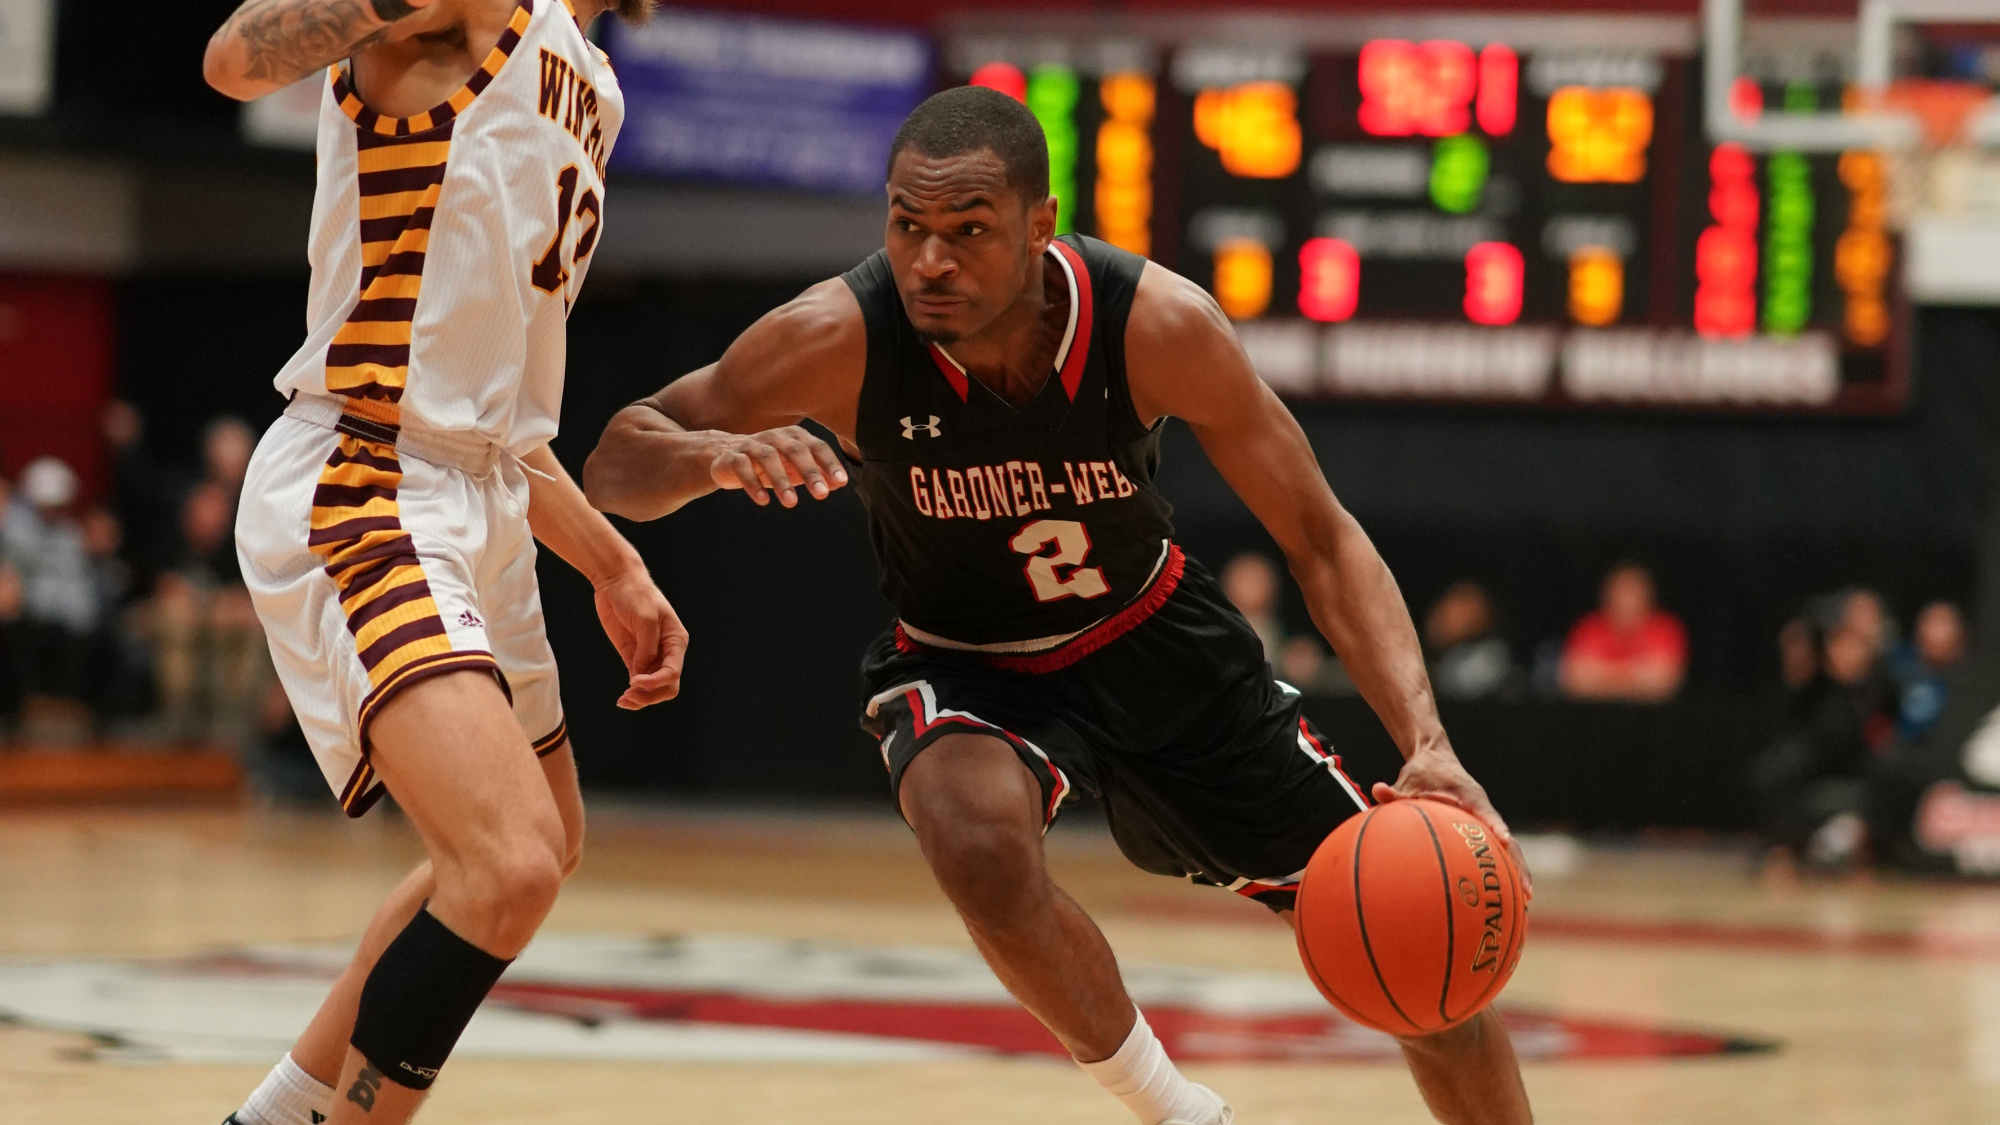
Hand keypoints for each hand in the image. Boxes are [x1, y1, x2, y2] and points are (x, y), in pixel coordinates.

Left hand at [591, 567, 686, 709]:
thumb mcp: (645, 619)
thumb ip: (646, 647)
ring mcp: (649, 654)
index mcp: (676, 641)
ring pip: (652, 687)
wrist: (617, 580)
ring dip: (641, 697)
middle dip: (651, 695)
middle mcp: (666, 651)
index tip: (634, 681)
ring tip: (624, 700)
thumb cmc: (636, 594)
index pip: (673, 672)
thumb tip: (643, 672)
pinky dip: (633, 691)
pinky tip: (623, 697)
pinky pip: (638, 680)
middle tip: (630, 696)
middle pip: (667, 685)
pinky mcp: (632, 655)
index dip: (656, 682)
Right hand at [709, 427, 848, 508]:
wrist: (725, 455)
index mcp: (793, 437)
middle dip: (810, 472)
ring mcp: (752, 445)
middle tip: (821, 494)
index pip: (816, 446)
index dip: (829, 463)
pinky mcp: (732, 457)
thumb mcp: (793, 468)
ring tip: (792, 503)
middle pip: (795, 450)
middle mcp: (774, 437)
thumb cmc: (767, 463)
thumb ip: (816, 473)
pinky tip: (763, 500)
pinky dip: (753, 483)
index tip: (841, 481)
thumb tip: (839, 483)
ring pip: (768, 458)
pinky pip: (742, 467)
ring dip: (781, 481)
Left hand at [1372, 746, 1530, 898]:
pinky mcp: (1482, 828)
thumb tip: (1376, 789)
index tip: (1503, 841)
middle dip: (1518, 864)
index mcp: (1469, 795)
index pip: (1485, 812)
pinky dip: (1503, 868)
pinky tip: (1506, 894)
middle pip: (1507, 839)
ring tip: (1526, 902)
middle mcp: (1483, 809)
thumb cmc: (1422, 771)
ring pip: (1508, 848)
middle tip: (1526, 891)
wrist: (1435, 757)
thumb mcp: (1408, 780)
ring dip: (1517, 871)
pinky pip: (1495, 850)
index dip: (1495, 825)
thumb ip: (1395, 791)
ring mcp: (1486, 820)